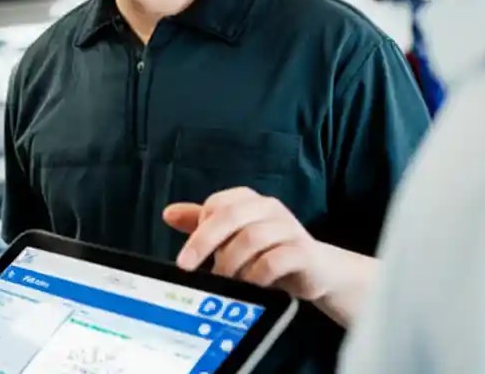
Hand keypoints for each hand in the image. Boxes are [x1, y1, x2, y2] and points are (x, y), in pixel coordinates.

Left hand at [163, 187, 337, 301]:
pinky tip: (249, 285)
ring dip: (231, 262)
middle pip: (231, 215)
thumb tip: (168, 213)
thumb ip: (202, 225)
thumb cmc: (267, 252)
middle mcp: (269, 207)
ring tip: (223, 280)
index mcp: (249, 200)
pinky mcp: (303, 251)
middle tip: (186, 267)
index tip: (187, 254)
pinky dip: (256, 275)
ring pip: (252, 237)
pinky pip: (275, 260)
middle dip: (203, 241)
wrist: (316, 271)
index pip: (217, 204)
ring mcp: (289, 227)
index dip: (199, 227)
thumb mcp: (232, 237)